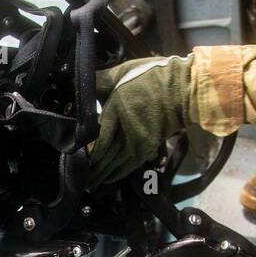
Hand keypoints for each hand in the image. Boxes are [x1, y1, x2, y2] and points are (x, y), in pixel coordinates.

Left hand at [89, 54, 193, 186]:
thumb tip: (79, 82)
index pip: (97, 140)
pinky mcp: (147, 149)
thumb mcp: (121, 73)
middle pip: (104, 157)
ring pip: (115, 166)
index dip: (85, 154)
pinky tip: (107, 179)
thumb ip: (99, 81)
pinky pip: (128, 167)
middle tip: (76, 177)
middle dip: (90, 170)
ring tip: (88, 183)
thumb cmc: (151, 77)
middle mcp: (126, 132)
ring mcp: (138, 144)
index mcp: (116, 111)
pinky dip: (116, 174)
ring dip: (101, 176)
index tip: (73, 160)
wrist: (183, 89)